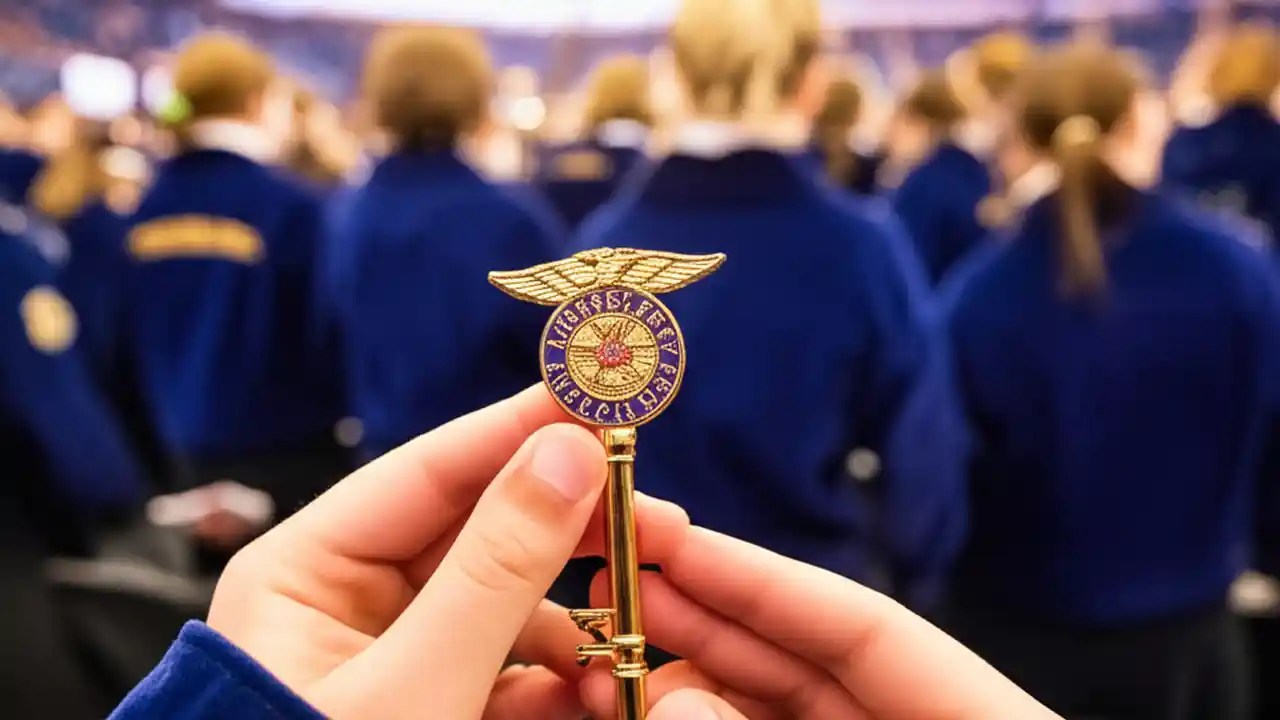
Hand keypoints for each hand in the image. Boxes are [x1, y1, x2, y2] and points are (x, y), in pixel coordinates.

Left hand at [205, 386, 688, 718]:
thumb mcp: (416, 687)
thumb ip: (497, 570)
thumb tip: (568, 453)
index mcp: (307, 574)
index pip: (429, 470)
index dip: (517, 430)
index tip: (600, 400)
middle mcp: (350, 604)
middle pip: (480, 533)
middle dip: (568, 537)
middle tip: (651, 522)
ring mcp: (400, 658)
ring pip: (511, 606)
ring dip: (578, 625)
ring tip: (632, 647)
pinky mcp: (440, 706)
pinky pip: (514, 670)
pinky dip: (565, 680)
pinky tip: (605, 696)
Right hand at [577, 527, 1059, 719]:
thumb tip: (676, 696)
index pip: (868, 626)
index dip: (764, 578)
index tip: (672, 540)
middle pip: (809, 662)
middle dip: (709, 618)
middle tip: (616, 577)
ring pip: (766, 712)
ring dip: (688, 679)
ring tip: (608, 643)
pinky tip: (645, 704)